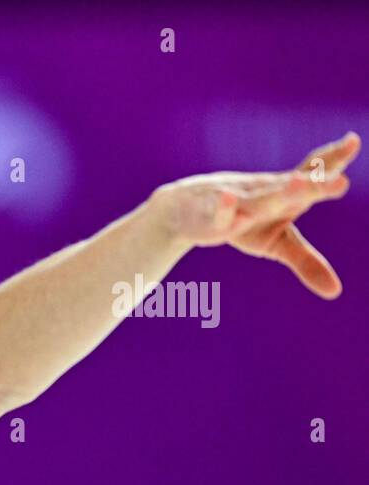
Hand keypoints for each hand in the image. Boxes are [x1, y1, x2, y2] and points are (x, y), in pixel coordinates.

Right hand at [151, 131, 359, 298]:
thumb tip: (335, 292)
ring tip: (298, 184)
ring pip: (260, 198)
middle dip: (315, 184)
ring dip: (279, 192)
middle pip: (293, 187)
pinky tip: (226, 200)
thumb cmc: (239, 223)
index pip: (311, 175)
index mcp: (284, 196)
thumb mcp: (275, 243)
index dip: (332, 160)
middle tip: (342, 181)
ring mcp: (236, 203)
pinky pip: (217, 213)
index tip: (353, 142)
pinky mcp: (208, 217)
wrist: (184, 212)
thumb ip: (306, 262)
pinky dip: (222, 208)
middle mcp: (264, 194)